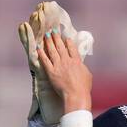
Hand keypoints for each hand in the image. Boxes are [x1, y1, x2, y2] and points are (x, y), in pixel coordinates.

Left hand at [19, 1, 93, 124]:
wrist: (76, 95)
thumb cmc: (84, 88)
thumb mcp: (87, 75)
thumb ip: (83, 67)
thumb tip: (81, 64)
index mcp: (77, 61)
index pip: (72, 48)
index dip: (67, 41)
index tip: (65, 36)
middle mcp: (67, 61)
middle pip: (60, 46)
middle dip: (56, 37)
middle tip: (52, 31)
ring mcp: (58, 66)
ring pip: (52, 51)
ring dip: (49, 42)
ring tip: (46, 35)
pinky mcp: (51, 72)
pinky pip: (45, 60)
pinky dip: (42, 53)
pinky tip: (39, 48)